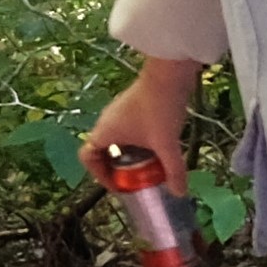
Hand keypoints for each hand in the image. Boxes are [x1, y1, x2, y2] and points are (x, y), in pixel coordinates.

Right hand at [83, 67, 197, 188]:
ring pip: (117, 140)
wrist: (170, 74)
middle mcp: (106, 121)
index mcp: (104, 132)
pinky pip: (129, 130)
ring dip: (129, 155)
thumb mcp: (166, 144)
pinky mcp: (133, 105)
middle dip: (117, 168)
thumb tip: (179, 193)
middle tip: (136, 179)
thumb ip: (173, 170)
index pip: (87, 157)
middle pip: (103, 151)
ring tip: (149, 165)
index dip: (99, 175)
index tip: (120, 185)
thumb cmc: (160, 109)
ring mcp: (119, 112)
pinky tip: (158, 146)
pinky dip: (138, 142)